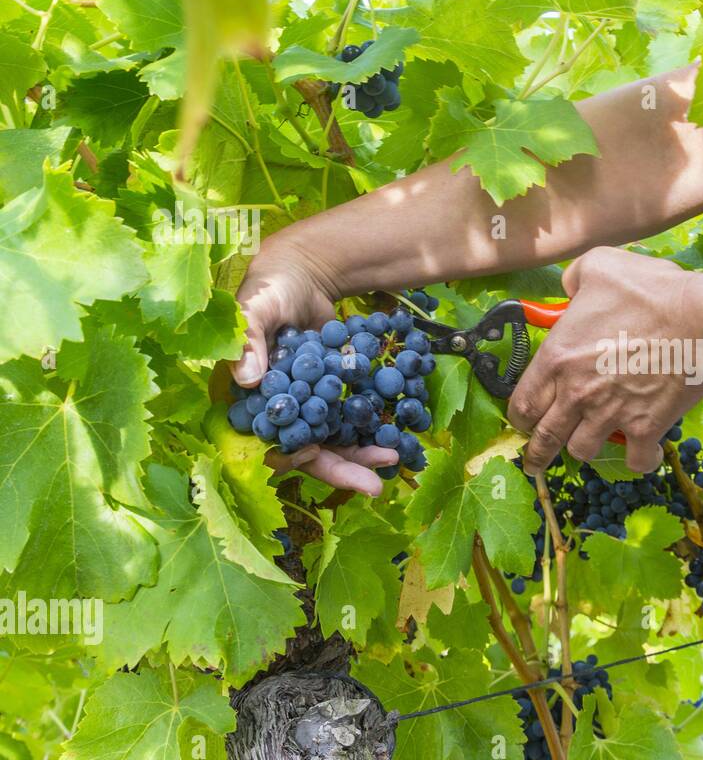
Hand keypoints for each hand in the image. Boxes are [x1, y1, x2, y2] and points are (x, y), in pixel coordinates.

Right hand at [232, 233, 397, 495]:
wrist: (304, 274)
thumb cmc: (269, 291)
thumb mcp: (256, 309)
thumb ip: (250, 341)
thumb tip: (248, 379)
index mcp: (252, 402)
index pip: (268, 441)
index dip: (291, 454)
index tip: (314, 454)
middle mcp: (282, 413)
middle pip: (308, 452)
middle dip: (340, 469)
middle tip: (374, 486)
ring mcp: (311, 408)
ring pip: (336, 442)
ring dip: (362, 455)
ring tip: (393, 460)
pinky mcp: (336, 398)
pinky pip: (354, 421)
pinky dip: (373, 430)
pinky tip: (398, 439)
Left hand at [508, 247, 702, 474]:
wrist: (699, 320)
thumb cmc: (650, 291)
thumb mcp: (599, 266)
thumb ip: (574, 278)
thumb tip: (569, 289)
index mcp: (558, 358)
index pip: (522, 402)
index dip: (520, 416)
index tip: (524, 421)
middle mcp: (576, 393)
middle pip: (545, 438)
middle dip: (537, 453)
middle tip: (536, 462)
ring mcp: (610, 414)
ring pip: (583, 451)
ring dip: (587, 449)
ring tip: (594, 443)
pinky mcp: (645, 428)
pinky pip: (635, 460)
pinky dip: (639, 460)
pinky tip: (645, 452)